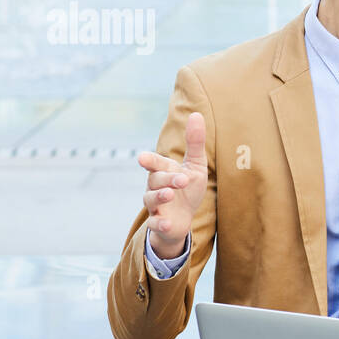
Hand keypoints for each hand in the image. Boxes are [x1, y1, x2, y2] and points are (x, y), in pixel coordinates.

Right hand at [138, 112, 207, 258]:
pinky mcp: (159, 223)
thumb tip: (196, 114)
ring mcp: (156, 205)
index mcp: (163, 171)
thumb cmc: (187, 188)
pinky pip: (155, 224)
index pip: (155, 163)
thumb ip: (195, 142)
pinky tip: (166, 223)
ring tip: (170, 195)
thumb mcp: (195, 165)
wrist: (183, 218)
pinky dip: (159, 224)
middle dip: (167, 179)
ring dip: (159, 197)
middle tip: (182, 179)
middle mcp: (155, 187)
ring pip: (150, 200)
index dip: (149, 161)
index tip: (142, 158)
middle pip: (155, 180)